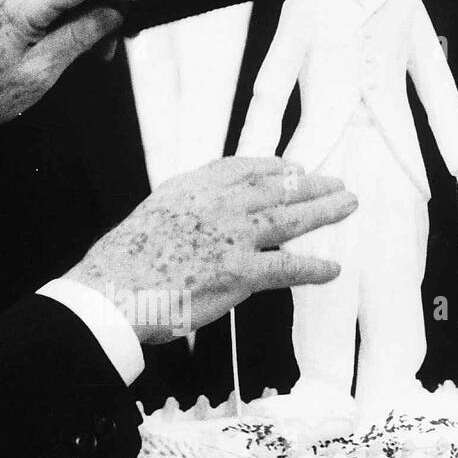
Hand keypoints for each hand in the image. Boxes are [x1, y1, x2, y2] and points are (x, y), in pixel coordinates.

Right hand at [67, 157, 357, 343]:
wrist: (111, 291)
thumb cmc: (120, 264)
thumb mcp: (149, 218)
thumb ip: (180, 215)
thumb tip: (196, 225)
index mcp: (187, 188)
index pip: (238, 168)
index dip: (270, 166)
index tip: (290, 166)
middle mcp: (213, 204)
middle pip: (272, 187)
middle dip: (308, 183)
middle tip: (334, 183)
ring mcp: (229, 236)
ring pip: (289, 218)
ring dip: (322, 210)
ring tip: (346, 205)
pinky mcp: (239, 272)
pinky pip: (287, 267)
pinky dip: (313, 268)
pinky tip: (331, 268)